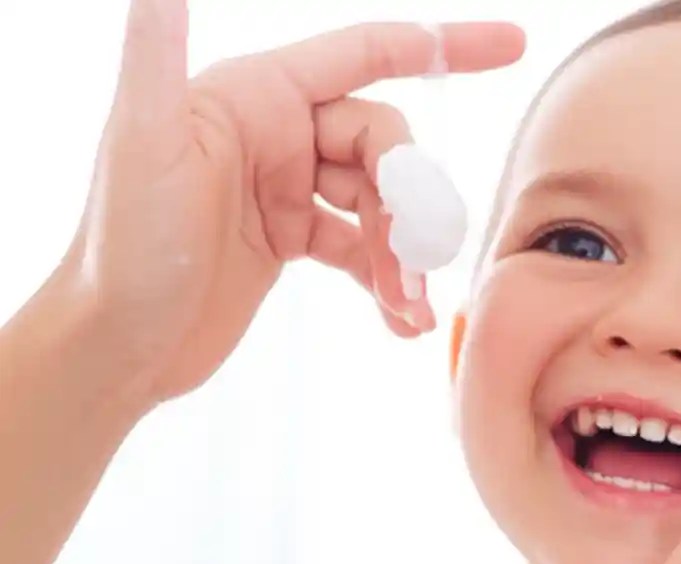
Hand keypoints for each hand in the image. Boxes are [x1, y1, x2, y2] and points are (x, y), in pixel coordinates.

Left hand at [58, 0, 523, 404]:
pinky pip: (364, 247)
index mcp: (254, 95)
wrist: (113, 345)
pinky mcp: (292, 238)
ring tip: (408, 303)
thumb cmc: (120, 244)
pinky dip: (388, 280)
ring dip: (404, 252)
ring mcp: (287, 186)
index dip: (443, 46)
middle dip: (409, 202)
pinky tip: (400, 318)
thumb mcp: (142, 142)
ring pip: (382, 201)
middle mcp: (276, 131)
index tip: (511, 47)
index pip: (365, 53)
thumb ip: (155, 54)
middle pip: (385, 144)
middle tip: (414, 262)